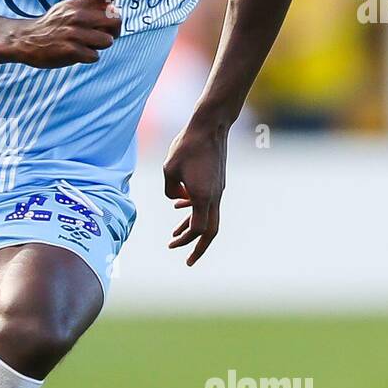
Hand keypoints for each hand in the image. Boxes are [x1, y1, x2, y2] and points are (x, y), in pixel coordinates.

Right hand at [4, 0, 152, 67]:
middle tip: (102, 35)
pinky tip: (76, 54)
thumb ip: (89, 7)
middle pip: (116, 22)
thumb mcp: (68, 8)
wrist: (26, 40)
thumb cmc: (51, 25)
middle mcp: (79, 15)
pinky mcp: (71, 50)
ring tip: (84, 45)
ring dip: (99, 47)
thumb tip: (113, 10)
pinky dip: (89, 58)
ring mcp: (75, 33)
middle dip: (114, 31)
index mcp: (80, 3)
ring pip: (107, 42)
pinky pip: (95, 56)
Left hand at [162, 117, 228, 264]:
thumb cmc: (187, 145)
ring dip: (193, 228)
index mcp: (204, 196)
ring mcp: (218, 189)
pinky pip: (207, 202)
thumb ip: (169, 189)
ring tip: (175, 235)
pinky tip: (179, 206)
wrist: (210, 126)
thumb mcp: (169, 169)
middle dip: (198, 247)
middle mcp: (215, 196)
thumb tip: (175, 199)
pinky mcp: (217, 181)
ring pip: (209, 216)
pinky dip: (195, 209)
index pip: (198, 229)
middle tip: (189, 261)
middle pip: (211, 230)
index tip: (173, 245)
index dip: (186, 240)